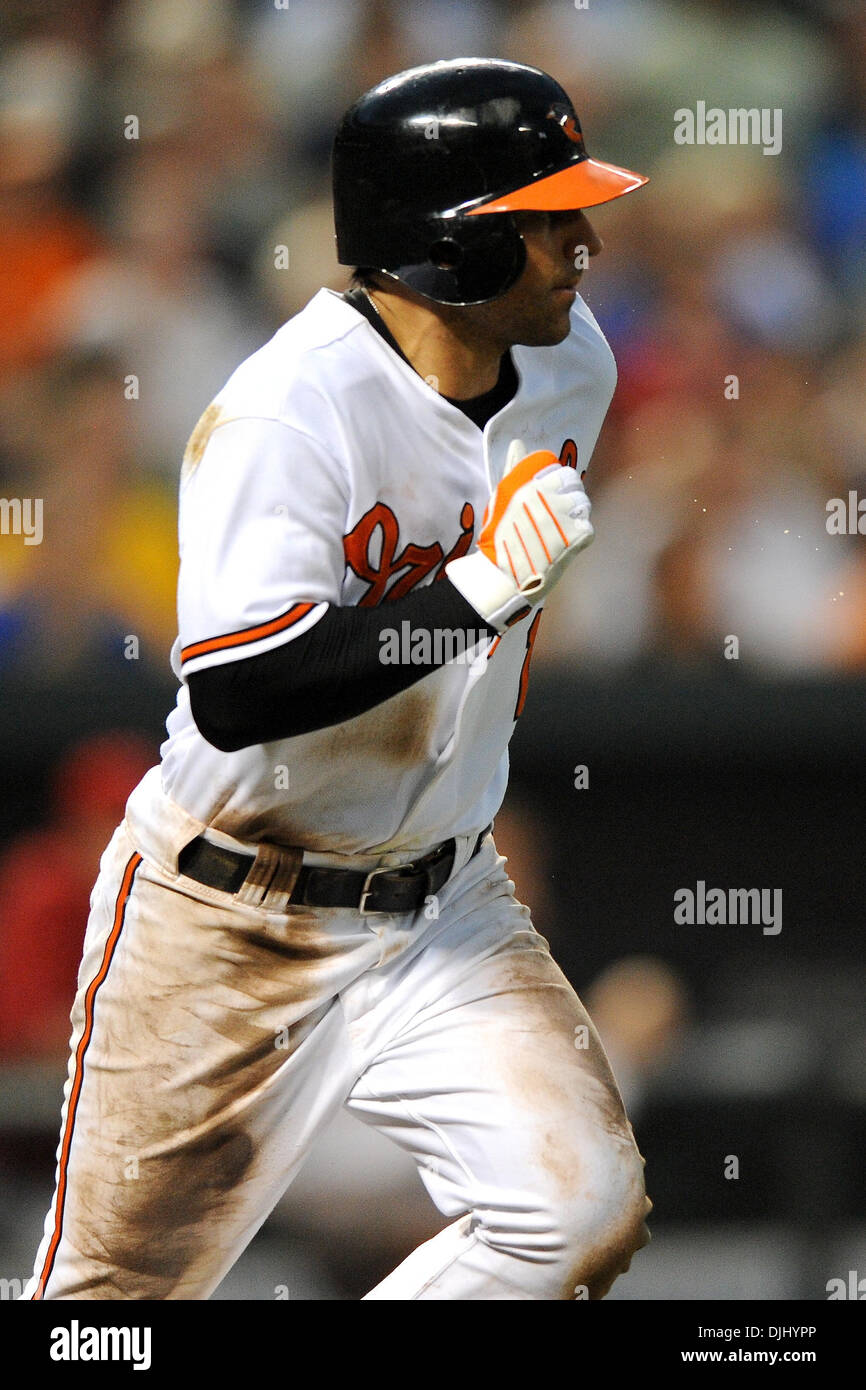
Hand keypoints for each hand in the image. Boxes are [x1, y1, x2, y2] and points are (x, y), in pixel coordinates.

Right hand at [446, 440, 593, 631]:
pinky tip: (563, 547)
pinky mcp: (576, 535)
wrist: (505, 577)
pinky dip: (580, 539)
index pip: (562, 473)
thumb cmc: (500, 538)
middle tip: (556, 521)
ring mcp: (563, 515)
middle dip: (570, 501)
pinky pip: (588, 529)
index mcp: (530, 484)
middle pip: (576, 487)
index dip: (559, 488)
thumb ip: (514, 469)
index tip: (550, 502)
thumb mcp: (502, 499)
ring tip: (558, 535)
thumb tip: (518, 443)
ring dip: (575, 519)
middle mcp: (547, 496)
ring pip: (584, 506)